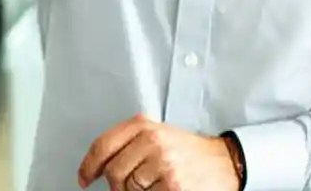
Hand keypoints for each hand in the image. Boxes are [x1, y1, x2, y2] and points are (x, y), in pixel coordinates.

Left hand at [78, 115, 240, 190]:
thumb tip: (98, 167)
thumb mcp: (158, 135)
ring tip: (154, 185)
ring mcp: (163, 163)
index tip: (85, 178)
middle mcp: (153, 140)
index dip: (89, 165)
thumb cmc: (190, 152)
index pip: (104, 145)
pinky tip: (164, 189)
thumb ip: (129, 144)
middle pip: (114, 171)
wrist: (225, 162)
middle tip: (130, 187)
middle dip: (117, 185)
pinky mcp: (173, 185)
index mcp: (144, 125)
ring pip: (129, 189)